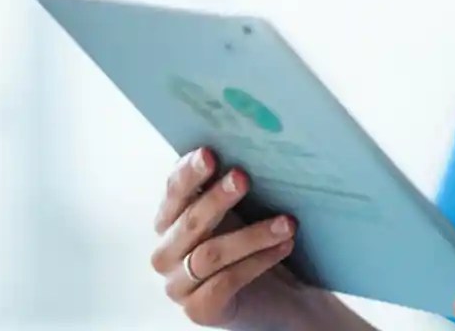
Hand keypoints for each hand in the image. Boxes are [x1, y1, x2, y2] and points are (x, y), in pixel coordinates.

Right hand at [149, 147, 305, 328]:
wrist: (279, 296)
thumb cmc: (256, 244)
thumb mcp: (244, 210)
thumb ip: (235, 184)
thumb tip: (253, 144)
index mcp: (171, 221)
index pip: (174, 192)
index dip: (189, 173)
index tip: (210, 153)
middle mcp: (166, 253)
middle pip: (189, 222)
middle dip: (217, 198)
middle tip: (244, 177)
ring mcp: (179, 285)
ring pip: (210, 254)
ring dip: (252, 235)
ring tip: (287, 222)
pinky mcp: (199, 310)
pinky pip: (225, 283)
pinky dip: (258, 262)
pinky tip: (285, 246)